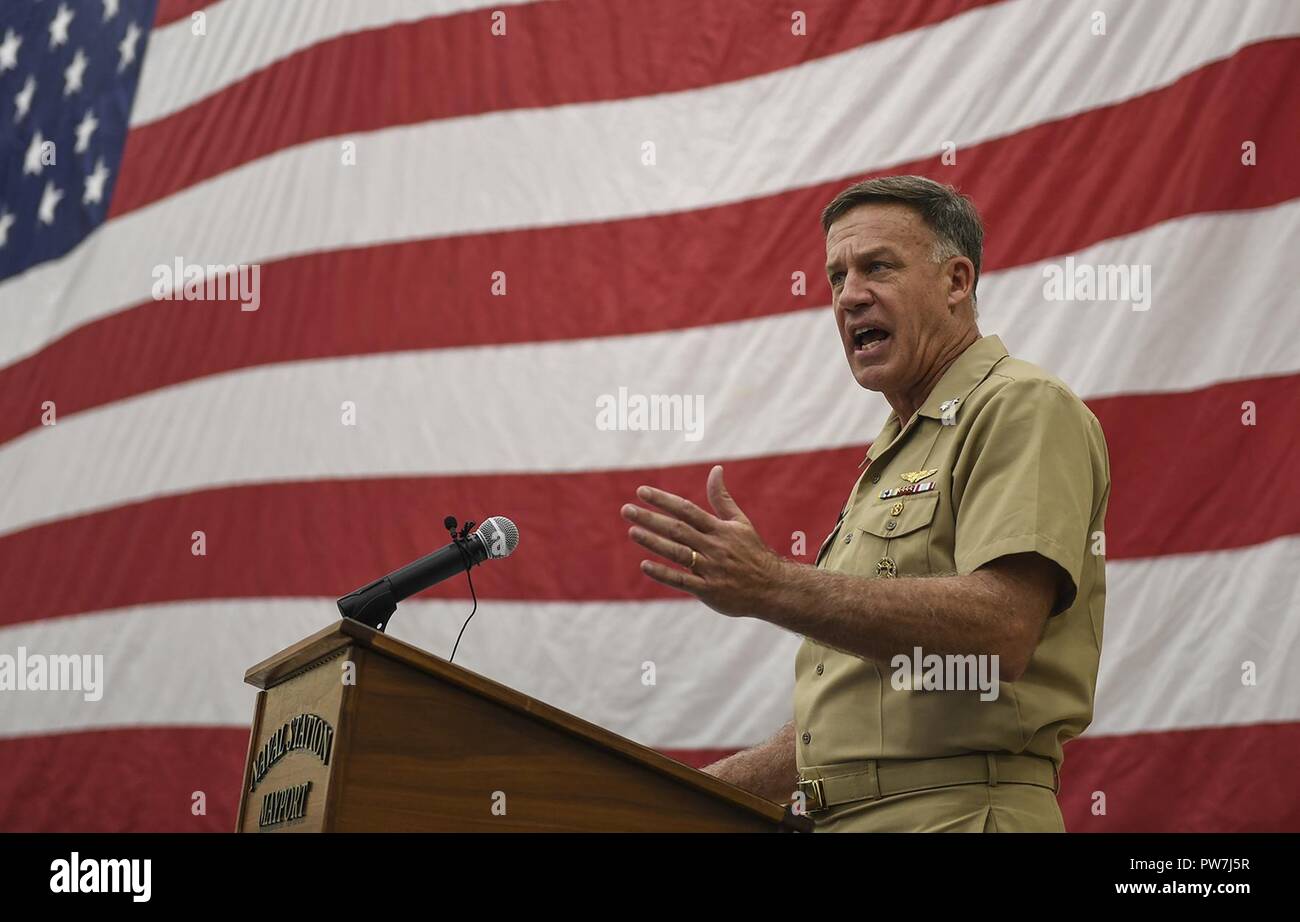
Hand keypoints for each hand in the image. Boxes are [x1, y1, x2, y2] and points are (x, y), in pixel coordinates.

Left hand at [621, 465, 785, 618]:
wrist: (772, 587)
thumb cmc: (753, 552)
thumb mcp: (740, 522)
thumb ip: (722, 498)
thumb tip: (715, 469)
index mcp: (720, 529)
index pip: (686, 510)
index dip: (663, 500)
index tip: (641, 491)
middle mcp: (714, 547)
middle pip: (677, 529)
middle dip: (650, 519)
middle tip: (626, 510)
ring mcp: (711, 569)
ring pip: (677, 553)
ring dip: (653, 542)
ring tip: (632, 531)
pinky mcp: (709, 590)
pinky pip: (683, 581)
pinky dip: (664, 573)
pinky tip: (645, 565)